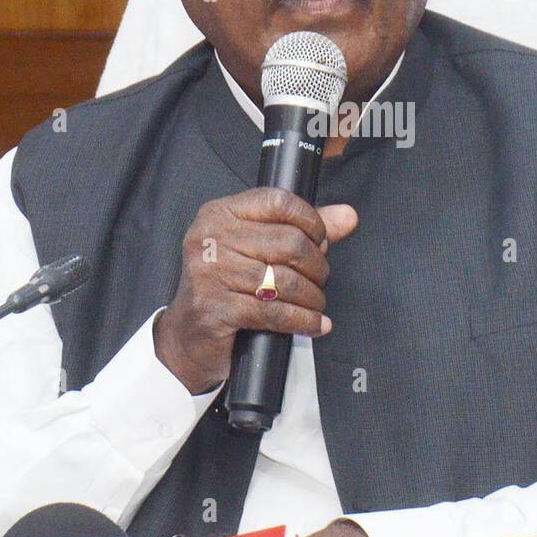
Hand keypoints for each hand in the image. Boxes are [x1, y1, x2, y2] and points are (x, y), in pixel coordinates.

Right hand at [154, 188, 358, 393]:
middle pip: (289, 242)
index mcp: (220, 212)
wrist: (189, 335)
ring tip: (316, 304)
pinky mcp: (214, 308)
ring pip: (285, 280)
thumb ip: (303, 229)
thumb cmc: (227, 286)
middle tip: (319, 280)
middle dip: (316, 266)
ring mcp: (209, 273)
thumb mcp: (259, 249)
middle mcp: (210, 237)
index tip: (322, 242)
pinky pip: (274, 312)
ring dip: (312, 297)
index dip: (312, 222)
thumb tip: (348, 216)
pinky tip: (314, 324)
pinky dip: (302, 320)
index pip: (279, 201)